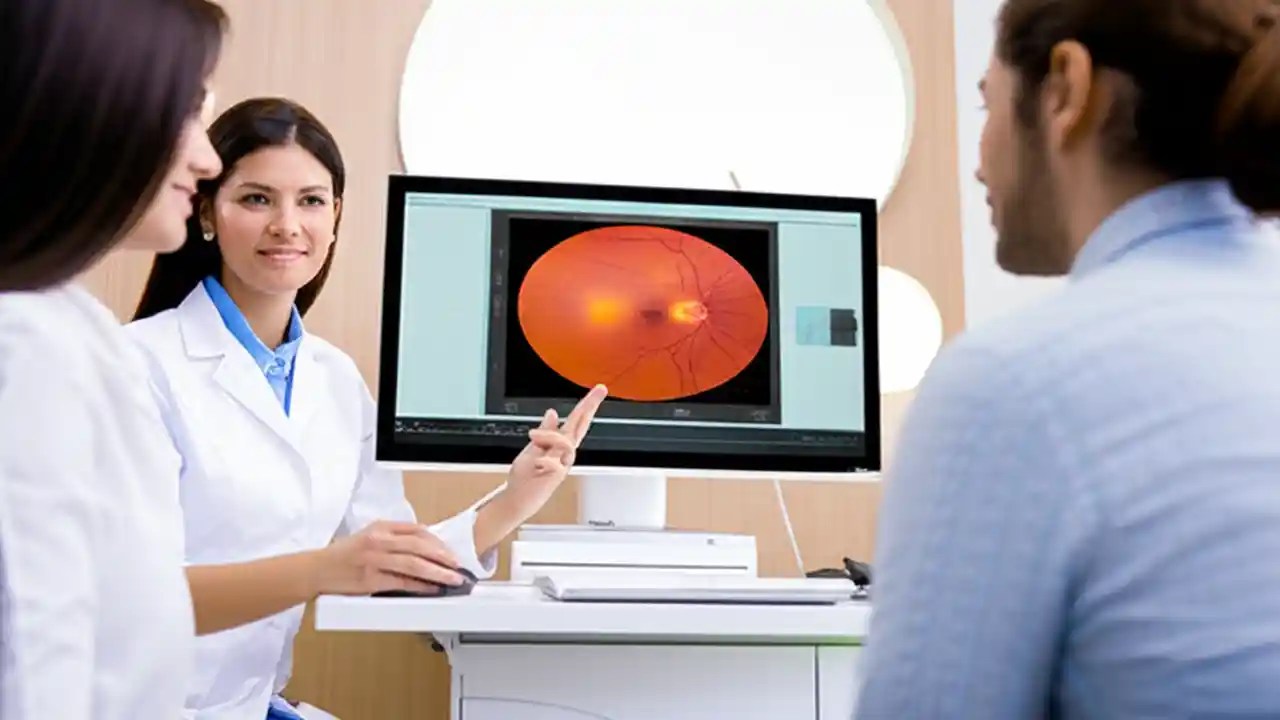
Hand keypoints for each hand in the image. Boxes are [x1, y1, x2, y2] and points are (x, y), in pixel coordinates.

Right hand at [314, 520, 464, 595]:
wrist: (316, 569)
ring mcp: (374, 560)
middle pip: (420, 546)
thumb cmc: (344, 555)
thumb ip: (394, 539)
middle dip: (444, 557)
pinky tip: (432, 588)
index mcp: (381, 527)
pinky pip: (401, 582)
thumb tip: (425, 549)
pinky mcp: (370, 579)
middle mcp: (379, 540)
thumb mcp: (370, 536)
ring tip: (452, 578)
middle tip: (458, 566)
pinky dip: (420, 585)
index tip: (451, 552)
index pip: (418, 531)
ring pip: (414, 564)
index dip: (439, 542)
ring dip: (438, 572)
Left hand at [506, 384, 607, 513]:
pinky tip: (537, 462)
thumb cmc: (525, 478)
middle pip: (580, 426)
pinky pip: (553, 461)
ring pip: (565, 440)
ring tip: (532, 436)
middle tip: (601, 390)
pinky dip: (542, 460)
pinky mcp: (556, 476)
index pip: (575, 421)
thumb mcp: (532, 449)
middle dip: (589, 407)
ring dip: (549, 435)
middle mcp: (564, 453)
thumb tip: (552, 412)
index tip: (599, 390)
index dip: (587, 405)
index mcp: (559, 445)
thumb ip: (545, 433)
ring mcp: (562, 464)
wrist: (518, 500)